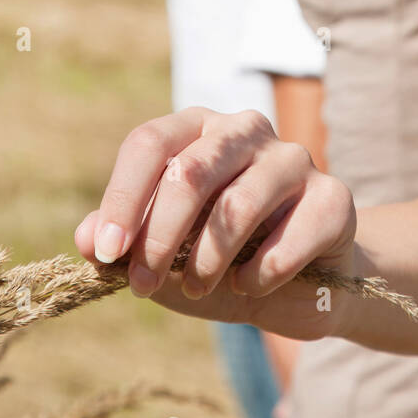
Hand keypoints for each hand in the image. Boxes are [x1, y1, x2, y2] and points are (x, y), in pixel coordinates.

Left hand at [74, 107, 356, 341]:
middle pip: (190, 170)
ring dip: (206, 261)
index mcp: (198, 128)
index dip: (122, 199)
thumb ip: (122, 244)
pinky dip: (259, 275)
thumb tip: (83, 239)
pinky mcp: (333, 196)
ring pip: (237, 206)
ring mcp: (293, 158)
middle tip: (141, 287)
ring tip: (196, 289)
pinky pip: (287, 239)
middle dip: (158, 237)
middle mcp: (245, 130)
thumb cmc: (220, 261)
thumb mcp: (162, 256)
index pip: (149, 143)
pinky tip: (250, 287)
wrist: (300, 287)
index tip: (105, 253)